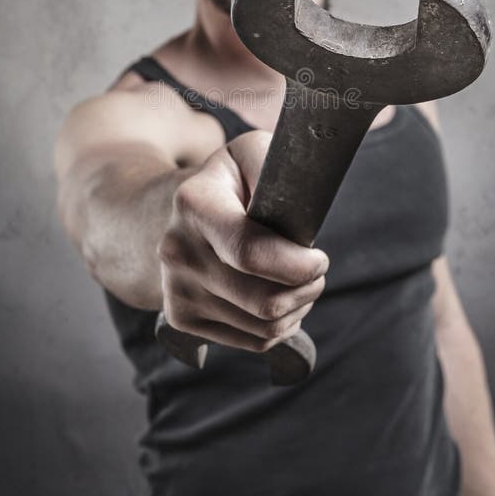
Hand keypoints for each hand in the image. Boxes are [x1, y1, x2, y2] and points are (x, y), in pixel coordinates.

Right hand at [158, 130, 328, 352]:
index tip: (319, 257)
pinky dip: (279, 327)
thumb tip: (296, 197)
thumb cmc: (230, 182)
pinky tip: (280, 300)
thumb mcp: (251, 154)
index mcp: (194, 204)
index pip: (250, 253)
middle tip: (316, 270)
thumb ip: (274, 165)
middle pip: (264, 300)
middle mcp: (177, 250)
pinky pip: (253, 341)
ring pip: (264, 325)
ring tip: (300, 283)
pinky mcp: (181, 319)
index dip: (297, 264)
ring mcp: (176, 289)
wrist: (176, 214)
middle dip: (307, 287)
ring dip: (298, 307)